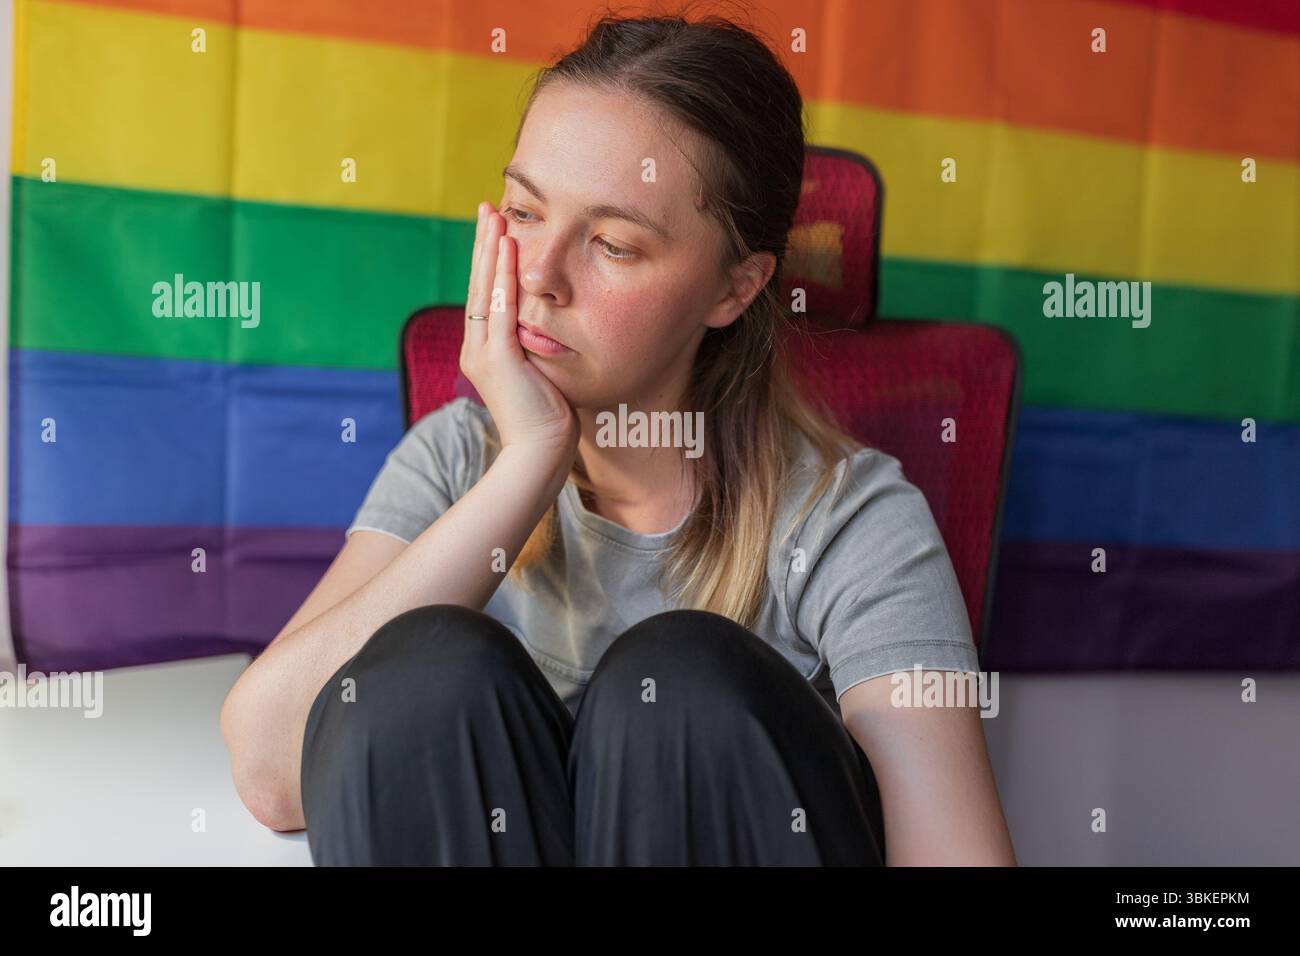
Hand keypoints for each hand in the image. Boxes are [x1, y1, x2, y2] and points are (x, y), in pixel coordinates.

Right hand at [460, 201, 579, 464]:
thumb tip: (548, 331)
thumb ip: (536, 351)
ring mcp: (483, 353)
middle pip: (478, 285)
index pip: (486, 297)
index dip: (490, 263)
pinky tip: (508, 247)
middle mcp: (475, 349)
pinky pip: (499, 307)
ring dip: (490, 249)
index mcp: (484, 353)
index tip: (497, 232)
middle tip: (487, 208)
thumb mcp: (541, 376)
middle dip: (484, 245)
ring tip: (494, 215)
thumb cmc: (549, 422)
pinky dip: (502, 275)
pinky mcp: (498, 358)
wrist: (540, 455)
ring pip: (485, 289)